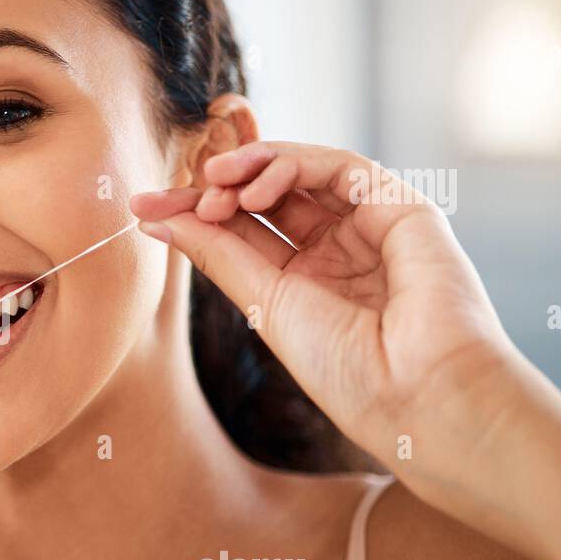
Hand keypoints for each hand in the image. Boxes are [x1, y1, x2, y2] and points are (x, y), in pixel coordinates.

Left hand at [129, 141, 517, 513]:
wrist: (419, 394)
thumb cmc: (347, 370)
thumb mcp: (264, 306)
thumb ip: (217, 255)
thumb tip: (156, 220)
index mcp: (303, 282)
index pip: (241, 230)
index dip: (193, 213)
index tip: (142, 207)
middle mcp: (336, 251)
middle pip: (266, 197)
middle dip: (215, 186)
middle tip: (172, 194)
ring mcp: (369, 226)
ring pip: (301, 173)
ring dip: (251, 167)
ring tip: (214, 184)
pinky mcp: (402, 207)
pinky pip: (341, 167)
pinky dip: (293, 164)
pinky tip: (255, 186)